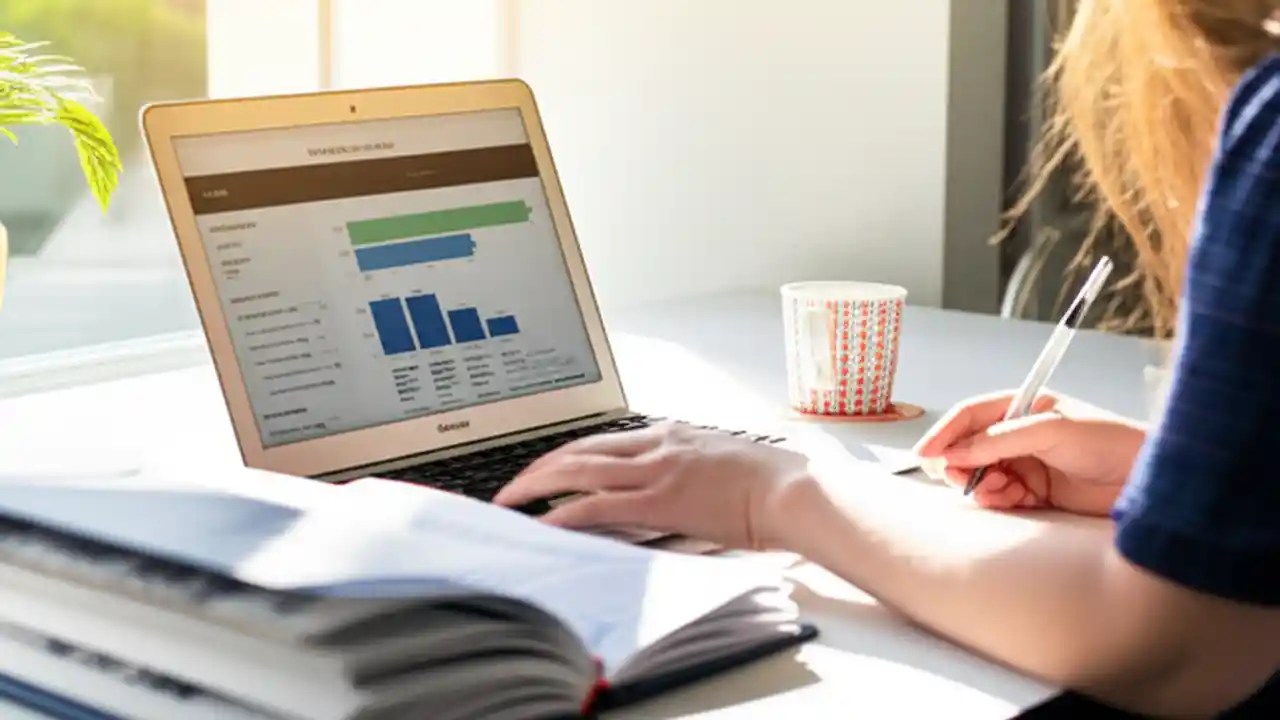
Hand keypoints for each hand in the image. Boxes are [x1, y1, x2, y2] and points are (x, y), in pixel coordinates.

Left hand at [493, 423, 811, 548]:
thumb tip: (673, 490)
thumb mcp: (723, 464)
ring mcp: (656, 470)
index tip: (549, 467)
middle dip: (540, 467)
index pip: (606, 440)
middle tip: (514, 486)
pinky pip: (595, 505)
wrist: (793, 489)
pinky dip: (562, 514)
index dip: (569, 453)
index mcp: (672, 434)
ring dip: (537, 485)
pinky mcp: (658, 500)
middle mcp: (657, 444)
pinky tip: (543, 525)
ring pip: (578, 470)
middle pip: (581, 449)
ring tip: (511, 502)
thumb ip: (691, 470)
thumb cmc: (772, 483)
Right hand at [913, 392, 1145, 515]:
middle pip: (970, 447)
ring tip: (994, 489)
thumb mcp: (1051, 430)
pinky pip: (1001, 497)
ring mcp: (1028, 464)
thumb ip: (1001, 439)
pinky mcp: (1037, 494)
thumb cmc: (1109, 441)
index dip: (946, 432)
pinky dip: (996, 499)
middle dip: (959, 462)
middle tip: (957, 477)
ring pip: (982, 474)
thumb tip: (956, 451)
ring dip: (979, 483)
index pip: (971, 415)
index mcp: (1023, 407)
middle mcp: (1020, 435)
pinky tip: (1007, 499)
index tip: (926, 452)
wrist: (1149, 479)